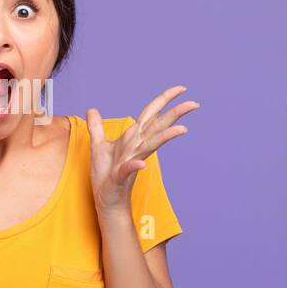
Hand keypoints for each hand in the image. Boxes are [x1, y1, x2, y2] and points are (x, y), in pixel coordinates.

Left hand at [86, 85, 197, 214]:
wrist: (106, 198)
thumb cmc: (105, 173)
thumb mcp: (97, 145)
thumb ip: (96, 127)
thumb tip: (92, 109)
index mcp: (132, 137)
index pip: (151, 114)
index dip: (164, 100)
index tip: (181, 89)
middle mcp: (136, 147)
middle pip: (158, 126)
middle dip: (175, 114)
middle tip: (194, 104)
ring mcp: (131, 160)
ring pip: (150, 145)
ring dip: (165, 137)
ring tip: (182, 129)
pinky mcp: (121, 176)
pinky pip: (129, 169)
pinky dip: (135, 166)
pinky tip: (142, 165)